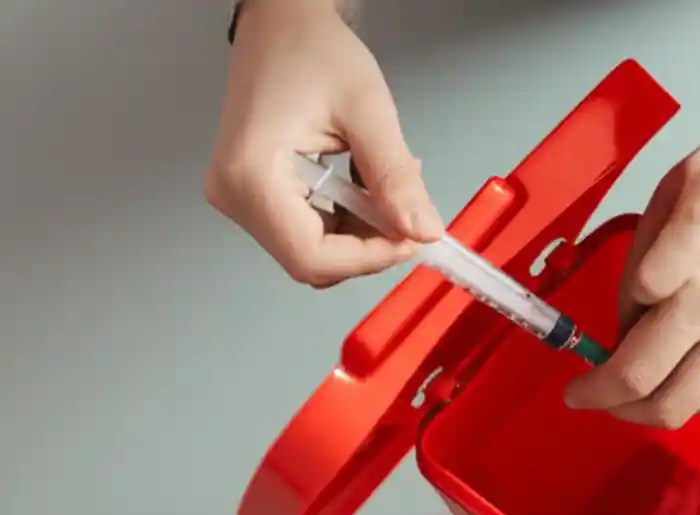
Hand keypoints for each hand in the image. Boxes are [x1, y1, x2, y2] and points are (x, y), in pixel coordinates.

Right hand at [204, 0, 442, 287]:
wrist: (283, 24)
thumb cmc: (313, 51)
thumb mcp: (368, 112)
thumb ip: (395, 178)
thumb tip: (423, 231)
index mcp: (250, 175)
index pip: (312, 255)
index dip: (368, 258)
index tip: (411, 239)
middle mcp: (232, 194)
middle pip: (309, 260)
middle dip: (366, 249)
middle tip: (407, 217)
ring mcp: (238, 196)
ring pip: (310, 252)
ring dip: (359, 237)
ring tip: (386, 193)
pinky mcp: (252, 194)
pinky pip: (304, 231)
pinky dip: (344, 224)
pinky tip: (364, 191)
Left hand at [564, 110, 699, 427]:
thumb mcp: (665, 206)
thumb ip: (639, 273)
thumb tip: (623, 335)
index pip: (635, 374)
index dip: (594, 390)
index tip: (574, 390)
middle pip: (668, 407)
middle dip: (622, 409)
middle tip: (597, 393)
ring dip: (661, 400)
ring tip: (638, 370)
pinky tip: (688, 354)